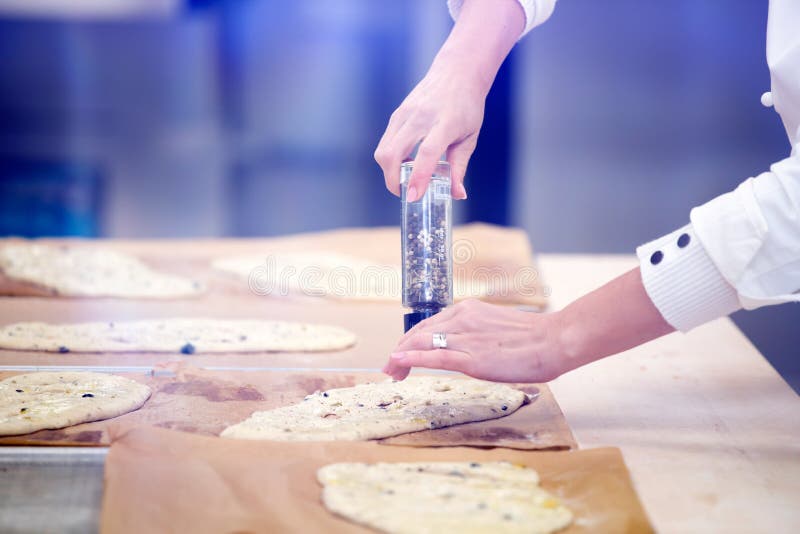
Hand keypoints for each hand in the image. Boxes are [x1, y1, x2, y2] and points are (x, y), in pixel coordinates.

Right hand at [374, 0, 525, 200]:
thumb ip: (459, 168)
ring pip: (384, 150)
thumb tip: (457, 195)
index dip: (418, 177)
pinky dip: (391, 159)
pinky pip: (385, 142)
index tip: (413, 197)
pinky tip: (405, 162)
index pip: (426, 153)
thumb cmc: (467, 106)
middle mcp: (421, 117)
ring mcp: (405, 113)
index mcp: (445, 123)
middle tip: (406, 193)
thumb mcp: (469, 138)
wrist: (457, 72)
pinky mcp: (397, 114)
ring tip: (406, 178)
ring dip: (390, 171)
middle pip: (394, 153)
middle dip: (393, 180)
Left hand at [382, 269, 675, 382]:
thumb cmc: (534, 339)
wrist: (554, 340)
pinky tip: (399, 362)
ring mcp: (465, 337)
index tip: (402, 352)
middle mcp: (462, 318)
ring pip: (421, 342)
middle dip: (400, 349)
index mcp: (469, 310)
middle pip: (419, 331)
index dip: (411, 339)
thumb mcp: (497, 330)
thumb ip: (477, 336)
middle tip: (389, 366)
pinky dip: (412, 358)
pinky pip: (434, 356)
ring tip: (390, 371)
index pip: (430, 323)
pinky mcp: (470, 357)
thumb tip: (468, 349)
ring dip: (401, 357)